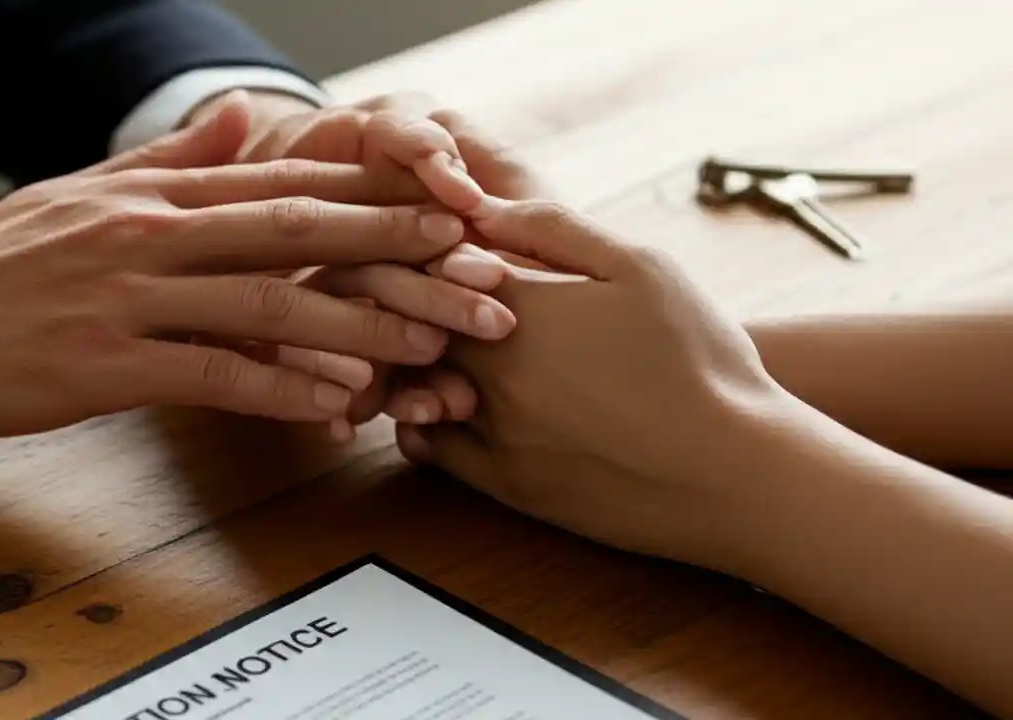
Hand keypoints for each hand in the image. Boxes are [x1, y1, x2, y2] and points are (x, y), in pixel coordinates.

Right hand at [0, 110, 471, 437]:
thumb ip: (175, 155)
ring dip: (362, 325)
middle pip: (300, 233)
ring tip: (437, 343)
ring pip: (270, 304)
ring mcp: (130, 296)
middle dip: (400, 251)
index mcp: (156, 192)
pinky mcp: (105, 364)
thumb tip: (246, 116)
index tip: (450, 211)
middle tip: (481, 273)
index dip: (379, 197)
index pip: (288, 183)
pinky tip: (339, 405)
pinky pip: (212, 375)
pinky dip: (282, 389)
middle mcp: (153, 232)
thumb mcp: (85, 192)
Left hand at [396, 201, 788, 572]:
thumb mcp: (640, 267)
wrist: (739, 471)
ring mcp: (496, 434)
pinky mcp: (508, 487)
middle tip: (433, 296)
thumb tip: (481, 209)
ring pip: (415, 385)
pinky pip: (433, 451)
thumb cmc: (699, 358)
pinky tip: (442, 405)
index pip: (432, 265)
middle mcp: (494, 373)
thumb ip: (552, 229)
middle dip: (417, 305)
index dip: (434, 255)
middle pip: (413, 324)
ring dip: (417, 363)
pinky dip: (424, 422)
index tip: (450, 254)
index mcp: (522, 310)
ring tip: (440, 348)